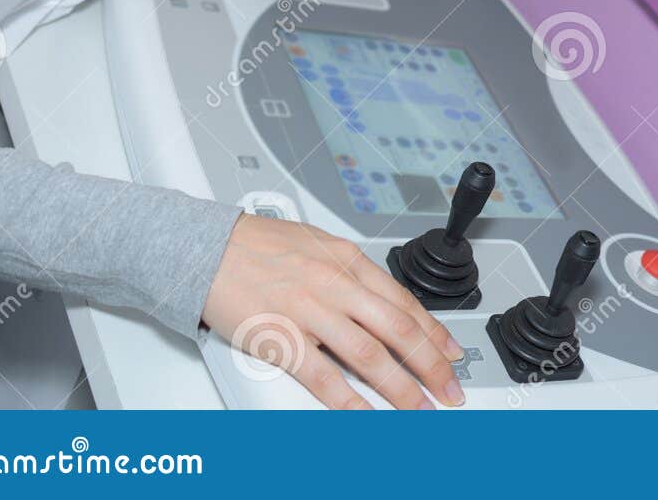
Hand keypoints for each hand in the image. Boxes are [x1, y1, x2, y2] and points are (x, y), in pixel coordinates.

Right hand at [202, 214, 464, 409]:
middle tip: (450, 387)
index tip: (452, 353)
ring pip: (371, 355)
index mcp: (348, 260)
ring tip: (420, 407)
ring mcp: (310, 312)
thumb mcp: (318, 244)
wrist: (205, 247)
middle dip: (431, 365)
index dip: (435, 332)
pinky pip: (323, 376)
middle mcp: (336, 284)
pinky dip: (351, 400)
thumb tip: (381, 299)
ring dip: (402, 387)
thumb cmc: (257, 245)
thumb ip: (350, 272)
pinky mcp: (281, 338)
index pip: (405, 302)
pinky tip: (369, 414)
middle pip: (398, 331)